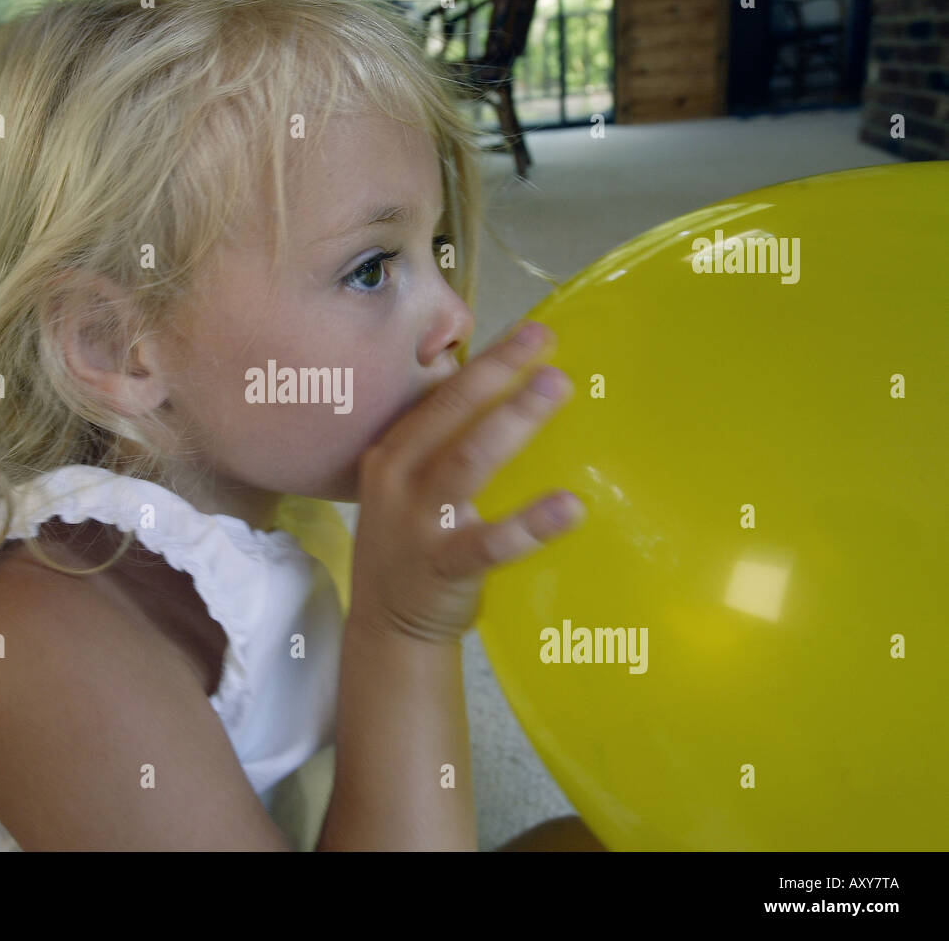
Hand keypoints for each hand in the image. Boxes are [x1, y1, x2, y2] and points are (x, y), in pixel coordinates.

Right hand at [350, 320, 583, 643]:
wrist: (388, 625)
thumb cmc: (413, 544)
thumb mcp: (408, 486)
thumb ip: (442, 446)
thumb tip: (508, 394)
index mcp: (392, 453)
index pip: (439, 398)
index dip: (486, 363)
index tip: (531, 333)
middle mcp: (397, 479)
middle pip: (450, 416)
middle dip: (497, 373)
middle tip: (545, 342)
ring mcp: (417, 523)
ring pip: (467, 463)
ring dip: (512, 422)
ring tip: (555, 388)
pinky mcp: (442, 567)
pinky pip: (489, 543)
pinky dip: (530, 525)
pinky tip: (570, 507)